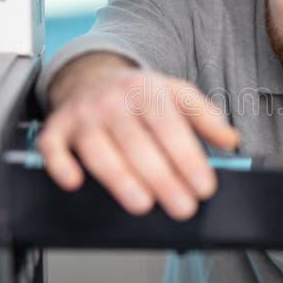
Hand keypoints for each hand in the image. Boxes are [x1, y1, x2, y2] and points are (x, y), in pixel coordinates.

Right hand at [38, 53, 238, 219]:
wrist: (92, 76)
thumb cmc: (139, 94)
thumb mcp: (178, 94)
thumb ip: (206, 117)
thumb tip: (231, 139)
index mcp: (147, 91)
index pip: (170, 126)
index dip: (188, 158)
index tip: (204, 187)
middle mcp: (113, 101)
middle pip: (137, 142)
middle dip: (162, 178)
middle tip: (182, 206)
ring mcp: (83, 115)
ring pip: (98, 148)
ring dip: (120, 178)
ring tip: (142, 204)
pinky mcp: (57, 128)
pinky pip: (52, 147)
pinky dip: (59, 165)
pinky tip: (74, 183)